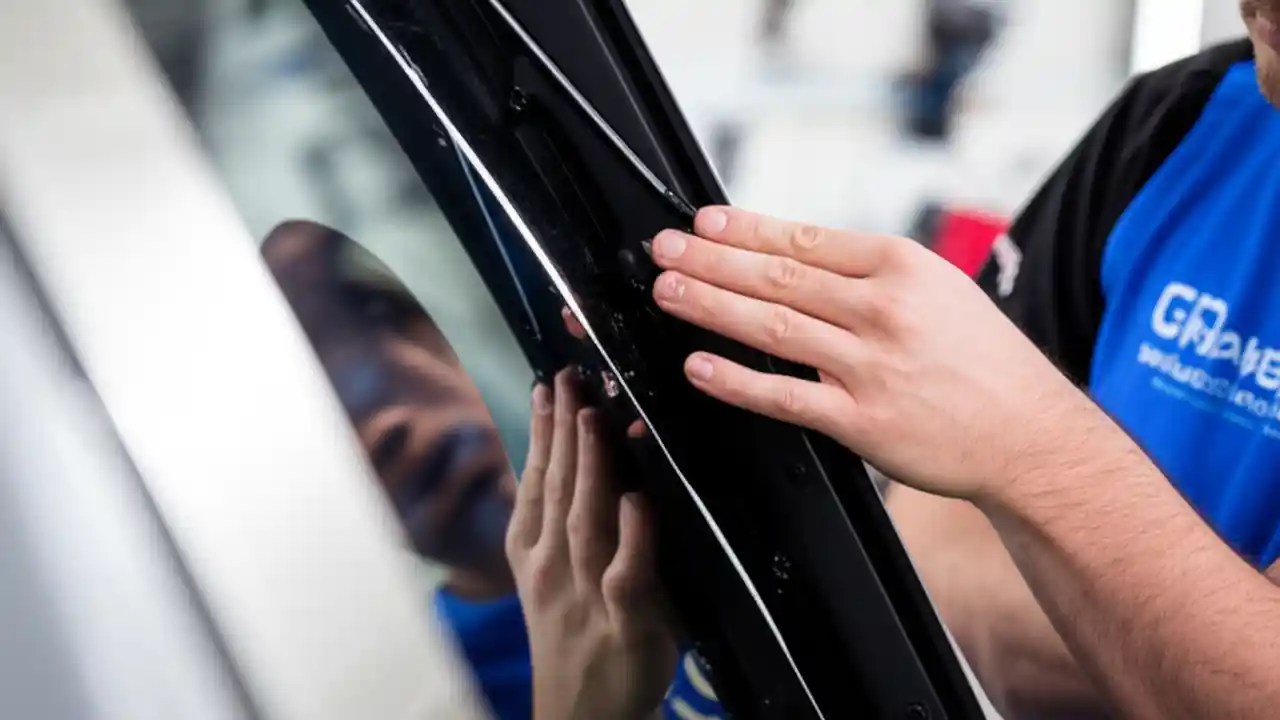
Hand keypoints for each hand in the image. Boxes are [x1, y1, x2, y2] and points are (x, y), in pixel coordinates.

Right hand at [506, 369, 675, 719]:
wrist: (581, 716)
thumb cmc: (573, 635)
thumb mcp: (550, 575)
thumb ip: (561, 518)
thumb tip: (579, 453)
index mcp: (531, 554)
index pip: (536, 481)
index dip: (543, 431)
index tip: (548, 385)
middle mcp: (551, 569)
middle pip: (558, 488)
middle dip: (565, 429)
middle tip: (573, 377)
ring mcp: (585, 596)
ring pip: (586, 519)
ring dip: (592, 464)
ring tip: (595, 414)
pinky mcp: (625, 624)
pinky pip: (627, 573)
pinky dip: (634, 535)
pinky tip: (639, 498)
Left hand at [649, 206, 1091, 501]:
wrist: (1030, 433)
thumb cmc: (982, 360)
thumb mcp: (939, 290)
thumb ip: (869, 276)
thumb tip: (793, 258)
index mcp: (902, 267)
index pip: (805, 240)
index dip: (746, 230)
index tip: (703, 222)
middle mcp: (884, 310)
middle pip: (779, 276)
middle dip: (712, 260)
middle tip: (665, 249)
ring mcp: (871, 366)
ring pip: (773, 327)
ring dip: (711, 306)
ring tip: (669, 291)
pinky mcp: (862, 421)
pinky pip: (785, 396)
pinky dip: (736, 380)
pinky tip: (699, 366)